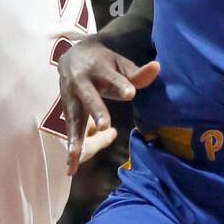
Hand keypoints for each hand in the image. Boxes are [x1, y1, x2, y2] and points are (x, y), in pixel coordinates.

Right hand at [59, 37, 160, 175]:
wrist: (71, 56)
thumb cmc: (103, 62)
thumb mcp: (119, 64)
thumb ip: (137, 73)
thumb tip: (158, 68)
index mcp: (97, 68)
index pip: (111, 78)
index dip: (120, 85)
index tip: (131, 93)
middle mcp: (81, 82)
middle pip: (89, 97)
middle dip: (95, 111)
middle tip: (103, 126)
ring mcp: (70, 97)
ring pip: (74, 117)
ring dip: (75, 137)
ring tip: (76, 155)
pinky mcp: (66, 110)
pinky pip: (69, 130)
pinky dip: (70, 148)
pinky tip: (70, 168)